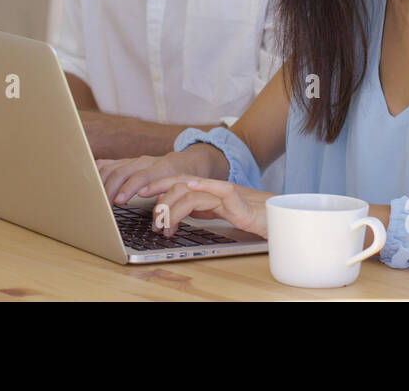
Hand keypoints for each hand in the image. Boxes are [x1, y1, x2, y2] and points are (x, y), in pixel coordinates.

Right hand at [96, 150, 202, 205]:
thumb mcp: (181, 192)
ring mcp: (133, 161)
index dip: (128, 188)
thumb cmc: (181, 182)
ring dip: (100, 184)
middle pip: (121, 171)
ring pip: (111, 168)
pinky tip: (92, 187)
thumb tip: (157, 217)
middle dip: (109, 189)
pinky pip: (105, 165)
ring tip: (97, 202)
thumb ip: (168, 202)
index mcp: (161, 168)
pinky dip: (96, 175)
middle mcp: (144, 162)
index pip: (142, 176)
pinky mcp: (124, 162)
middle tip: (103, 206)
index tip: (119, 202)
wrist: (184, 163)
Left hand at [144, 176, 268, 238]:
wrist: (268, 216)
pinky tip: (191, 188)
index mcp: (202, 189)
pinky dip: (204, 185)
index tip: (140, 193)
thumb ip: (193, 209)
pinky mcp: (235, 197)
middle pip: (178, 183)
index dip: (157, 185)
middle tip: (150, 217)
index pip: (175, 182)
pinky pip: (218, 187)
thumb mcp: (211, 212)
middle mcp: (208, 186)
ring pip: (190, 190)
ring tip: (165, 227)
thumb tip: (169, 216)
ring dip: (173, 209)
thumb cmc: (242, 214)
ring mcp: (221, 190)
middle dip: (159, 195)